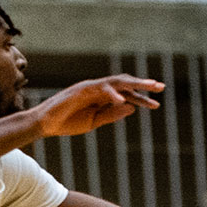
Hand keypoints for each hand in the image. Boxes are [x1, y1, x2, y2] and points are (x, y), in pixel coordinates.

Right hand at [34, 75, 163, 136]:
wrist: (45, 125)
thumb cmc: (66, 122)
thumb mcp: (94, 121)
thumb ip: (111, 114)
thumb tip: (131, 107)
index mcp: (101, 97)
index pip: (125, 95)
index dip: (141, 98)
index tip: (156, 104)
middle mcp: (97, 89)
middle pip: (124, 83)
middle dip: (142, 85)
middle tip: (161, 87)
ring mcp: (89, 87)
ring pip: (115, 82)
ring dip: (133, 84)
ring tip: (149, 87)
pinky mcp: (81, 90)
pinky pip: (100, 90)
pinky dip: (112, 94)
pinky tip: (123, 100)